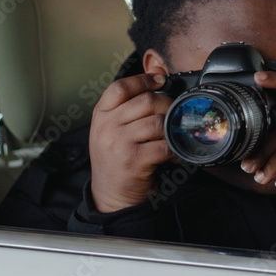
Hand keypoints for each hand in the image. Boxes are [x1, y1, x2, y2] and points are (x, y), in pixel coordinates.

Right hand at [88, 74, 173, 211]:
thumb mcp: (109, 130)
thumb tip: (156, 81)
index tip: (161, 80)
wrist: (109, 195)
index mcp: (101, 116)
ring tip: (173, 136)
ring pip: (157, 122)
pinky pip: (163, 146)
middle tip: (173, 115)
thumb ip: (125, 109)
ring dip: (171, 129)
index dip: (144, 79)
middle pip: (145, 101)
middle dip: (166, 105)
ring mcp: (119, 143)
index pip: (121, 87)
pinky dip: (174, 149)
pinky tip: (173, 154)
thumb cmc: (115, 160)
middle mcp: (107, 127)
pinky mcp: (134, 160)